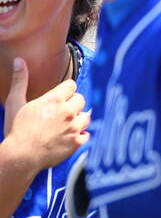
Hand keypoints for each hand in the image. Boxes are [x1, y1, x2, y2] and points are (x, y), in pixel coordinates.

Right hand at [3, 59, 88, 174]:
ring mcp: (75, 128)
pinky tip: (71, 136)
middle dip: (73, 103)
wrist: (22, 155)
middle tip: (63, 110)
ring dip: (79, 118)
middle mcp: (68, 112)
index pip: (71, 85)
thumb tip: (19, 61)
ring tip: (67, 122)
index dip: (66, 89)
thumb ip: (20, 81)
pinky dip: (81, 135)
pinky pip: (88, 134)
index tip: (62, 94)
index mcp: (54, 100)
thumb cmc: (17, 130)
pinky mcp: (78, 142)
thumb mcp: (15, 103)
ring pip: (87, 116)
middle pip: (81, 99)